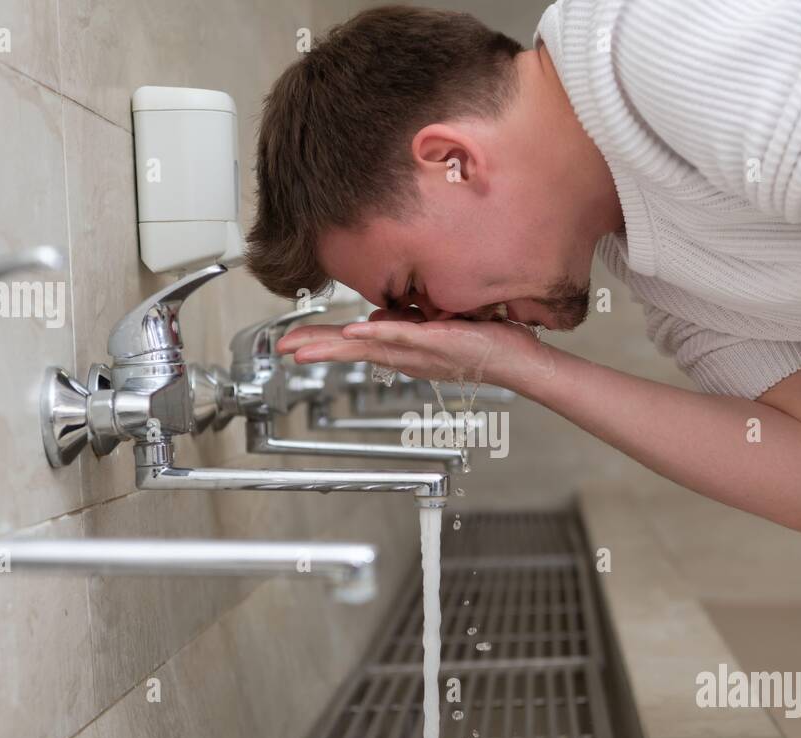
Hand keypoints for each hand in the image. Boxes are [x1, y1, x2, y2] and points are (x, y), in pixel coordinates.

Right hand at [274, 309, 556, 391]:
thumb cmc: (481, 342)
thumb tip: (378, 315)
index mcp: (401, 349)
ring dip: (335, 346)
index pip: (352, 344)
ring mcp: (419, 350)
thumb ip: (405, 323)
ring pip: (368, 346)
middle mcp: (405, 355)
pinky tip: (356, 331)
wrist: (516, 360)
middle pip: (351, 350)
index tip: (290, 342)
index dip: (320, 343)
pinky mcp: (437, 342)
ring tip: (306, 347)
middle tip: (284, 349)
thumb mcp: (433, 328)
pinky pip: (403, 338)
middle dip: (315, 348)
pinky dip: (378, 334)